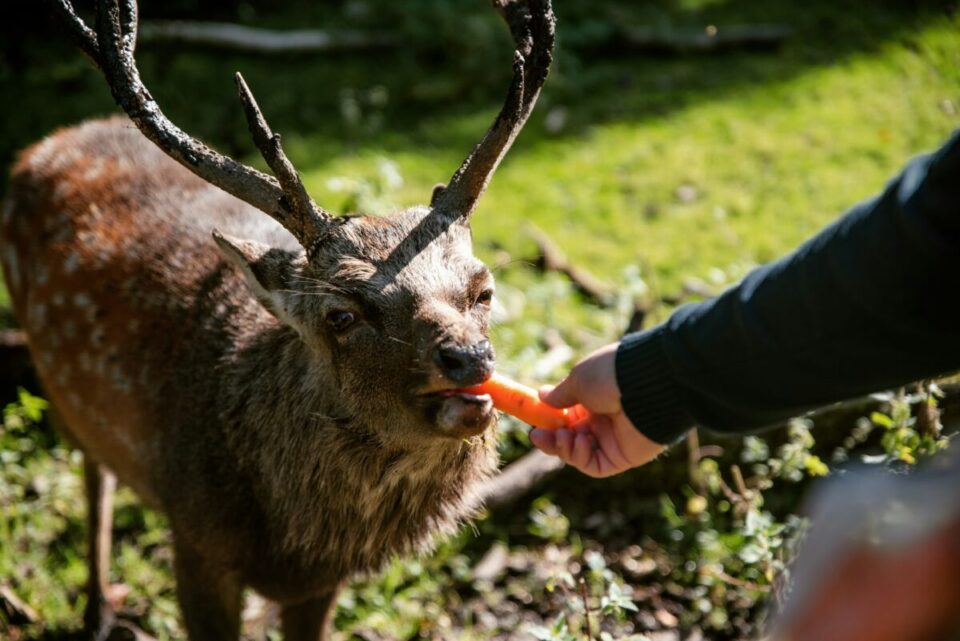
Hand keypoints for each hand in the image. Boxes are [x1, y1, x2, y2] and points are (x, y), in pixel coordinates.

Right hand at [529, 343, 665, 476]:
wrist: (647, 384)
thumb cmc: (611, 375)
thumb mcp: (579, 380)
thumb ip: (561, 394)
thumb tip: (542, 396)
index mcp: (595, 399)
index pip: (568, 416)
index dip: (550, 421)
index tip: (533, 422)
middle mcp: (605, 420)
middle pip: (571, 438)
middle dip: (552, 439)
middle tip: (537, 436)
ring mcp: (614, 440)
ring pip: (580, 454)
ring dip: (564, 448)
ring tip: (564, 436)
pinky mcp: (623, 457)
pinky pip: (595, 465)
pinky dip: (581, 457)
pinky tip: (579, 441)